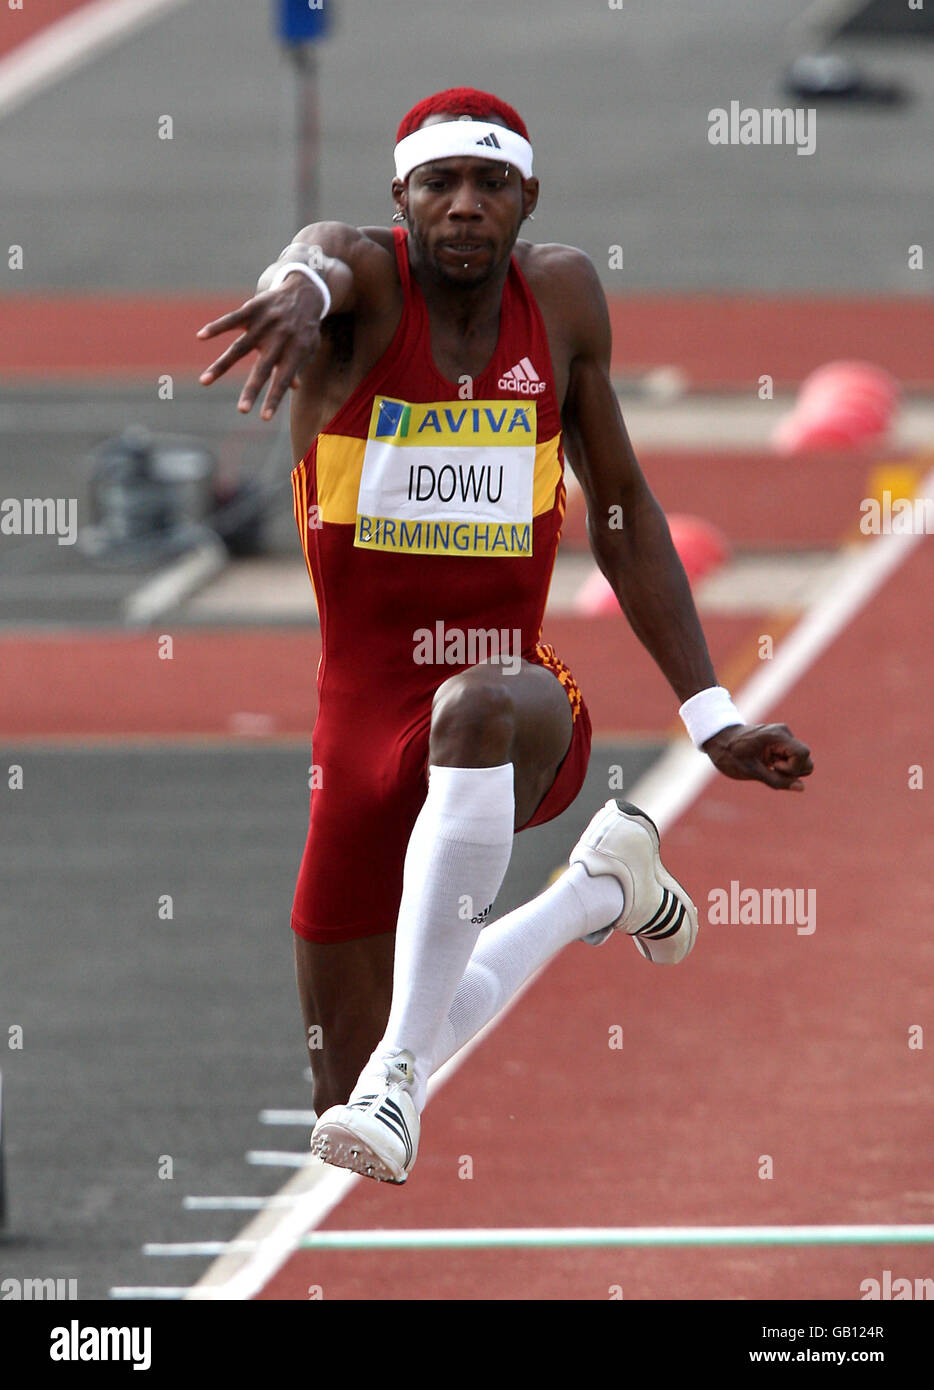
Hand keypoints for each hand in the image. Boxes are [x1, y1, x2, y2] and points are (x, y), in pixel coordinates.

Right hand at [196, 274, 324, 419]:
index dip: (274, 399)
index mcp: (294, 352)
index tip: (264, 418)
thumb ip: (297, 366)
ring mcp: (264, 324)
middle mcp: (278, 340)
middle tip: (242, 410)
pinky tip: (201, 336)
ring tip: (205, 381)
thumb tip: (291, 386)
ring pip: (240, 348)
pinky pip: (232, 319)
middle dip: (252, 390)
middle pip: (262, 369)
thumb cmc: (304, 326)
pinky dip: (216, 327)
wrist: (303, 290)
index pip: (283, 381)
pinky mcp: (252, 309)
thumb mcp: (307, 347)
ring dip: (221, 365)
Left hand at [703, 723, 813, 790]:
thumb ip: (777, 781)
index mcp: (777, 735)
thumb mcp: (751, 771)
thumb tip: (801, 788)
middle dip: (792, 771)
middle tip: (769, 769)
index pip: (803, 754)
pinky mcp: (781, 744)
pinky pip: (792, 760)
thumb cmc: (730, 755)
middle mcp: (784, 733)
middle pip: (806, 760)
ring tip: (767, 766)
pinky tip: (767, 763)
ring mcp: (784, 738)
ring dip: (788, 770)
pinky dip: (782, 767)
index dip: (793, 768)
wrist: (718, 739)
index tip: (774, 767)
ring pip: (801, 762)